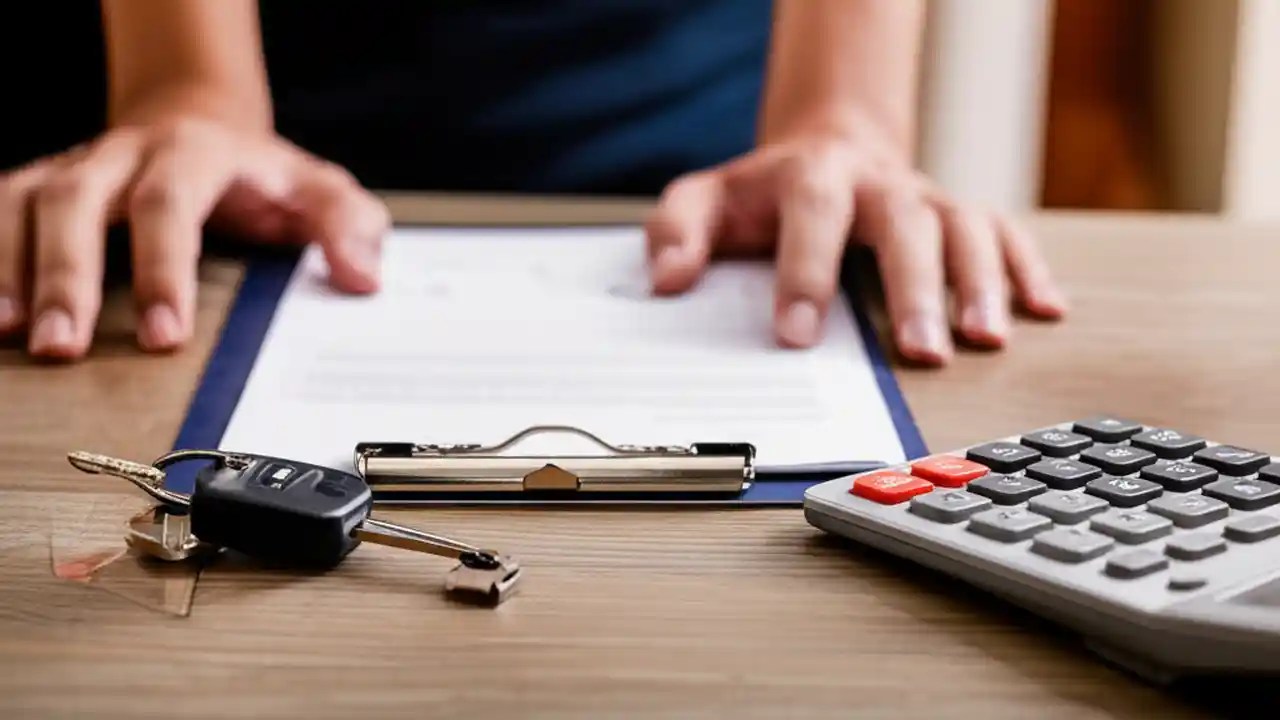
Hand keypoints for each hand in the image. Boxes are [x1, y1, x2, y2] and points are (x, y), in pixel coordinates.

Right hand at [0, 118, 387, 359]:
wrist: (203, 123)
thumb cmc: (263, 176)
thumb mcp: (323, 192)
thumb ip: (350, 229)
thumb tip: (362, 276)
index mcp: (196, 153)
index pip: (171, 205)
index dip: (164, 269)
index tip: (166, 337)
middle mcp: (125, 154)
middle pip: (78, 201)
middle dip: (66, 275)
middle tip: (62, 349)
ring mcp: (78, 166)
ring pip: (26, 202)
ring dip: (11, 268)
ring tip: (11, 335)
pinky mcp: (46, 185)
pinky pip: (2, 211)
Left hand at [644, 129, 1066, 363]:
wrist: (827, 151)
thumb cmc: (764, 193)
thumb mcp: (705, 200)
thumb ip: (676, 231)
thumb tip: (666, 281)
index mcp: (812, 177)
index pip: (812, 219)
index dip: (805, 274)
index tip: (797, 335)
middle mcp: (880, 185)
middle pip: (906, 225)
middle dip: (916, 288)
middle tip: (922, 350)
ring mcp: (927, 198)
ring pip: (967, 229)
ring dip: (982, 284)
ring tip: (987, 338)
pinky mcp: (960, 215)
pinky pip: (1006, 233)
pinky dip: (1029, 269)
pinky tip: (1046, 311)